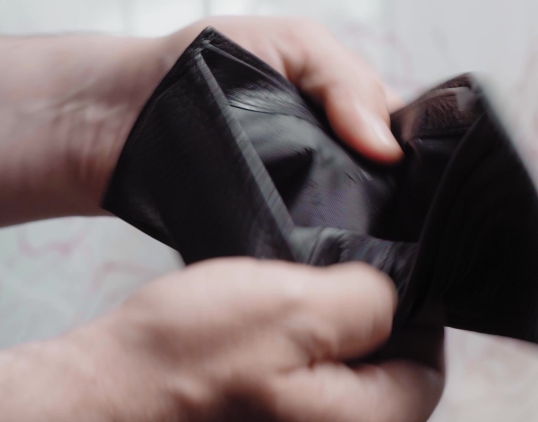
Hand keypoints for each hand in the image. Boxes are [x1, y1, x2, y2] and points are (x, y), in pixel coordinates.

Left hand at [0, 17, 402, 236]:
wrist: (119, 117)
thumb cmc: (201, 67)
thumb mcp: (290, 44)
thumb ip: (344, 79)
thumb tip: (386, 145)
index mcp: (348, 112)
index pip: (406, 142)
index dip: (417, 160)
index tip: (417, 179)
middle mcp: (332, 161)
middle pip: (387, 195)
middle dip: (395, 207)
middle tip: (394, 219)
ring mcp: (302, 201)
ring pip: (351, 229)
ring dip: (358, 237)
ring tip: (362, 244)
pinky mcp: (271, 236)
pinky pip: (305, 252)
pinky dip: (317, 258)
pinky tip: (324, 261)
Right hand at [65, 259, 442, 421]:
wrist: (79, 417)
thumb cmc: (176, 364)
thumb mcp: (292, 303)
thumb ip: (368, 301)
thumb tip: (391, 303)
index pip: (425, 377)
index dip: (417, 322)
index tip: (386, 286)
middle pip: (377, 391)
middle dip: (359, 337)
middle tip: (314, 292)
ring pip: (327, 401)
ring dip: (310, 357)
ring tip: (265, 321)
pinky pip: (283, 418)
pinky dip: (273, 382)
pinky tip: (235, 360)